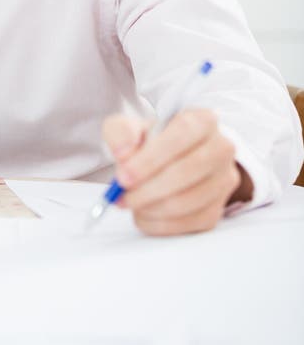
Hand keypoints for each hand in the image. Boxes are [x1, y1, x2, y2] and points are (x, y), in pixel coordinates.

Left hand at [102, 109, 251, 235]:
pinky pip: (188, 224)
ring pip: (187, 201)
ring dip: (151, 207)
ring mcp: (223, 181)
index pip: (182, 134)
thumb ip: (121, 132)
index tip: (123, 176)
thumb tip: (124, 153)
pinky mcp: (217, 210)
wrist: (168, 160)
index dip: (151, 158)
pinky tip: (143, 214)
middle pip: (186, 172)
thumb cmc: (150, 141)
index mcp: (202, 119)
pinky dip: (159, 224)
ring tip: (129, 202)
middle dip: (147, 188)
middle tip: (121, 195)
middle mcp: (221, 149)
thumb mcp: (129, 127)